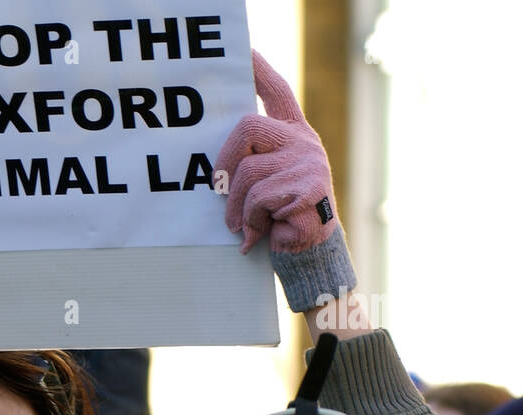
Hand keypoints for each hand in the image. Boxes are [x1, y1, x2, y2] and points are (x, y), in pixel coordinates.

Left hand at [214, 51, 358, 313]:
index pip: (277, 92)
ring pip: (246, 171)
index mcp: (293, 134)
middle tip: (221, 196)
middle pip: (246, 128)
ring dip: (236, 206)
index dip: (260, 71)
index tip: (245, 50)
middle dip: (223, 165)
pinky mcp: (308, 186)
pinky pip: (258, 197)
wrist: (309, 255)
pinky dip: (252, 221)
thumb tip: (213, 167)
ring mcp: (308, 161)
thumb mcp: (263, 185)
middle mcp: (303, 141)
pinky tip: (262, 234)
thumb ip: (248, 162)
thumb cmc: (278, 220)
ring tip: (244, 225)